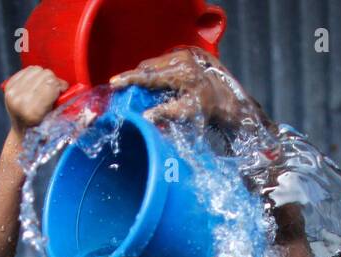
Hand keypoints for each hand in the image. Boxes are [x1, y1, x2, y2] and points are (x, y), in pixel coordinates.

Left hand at [4, 66, 67, 134]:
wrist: (21, 132)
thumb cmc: (42, 128)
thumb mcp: (55, 119)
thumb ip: (60, 101)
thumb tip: (63, 84)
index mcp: (33, 112)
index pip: (51, 84)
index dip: (61, 86)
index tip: (62, 91)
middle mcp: (20, 100)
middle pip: (45, 75)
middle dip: (53, 81)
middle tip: (55, 91)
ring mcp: (12, 92)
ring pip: (37, 70)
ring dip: (43, 77)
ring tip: (44, 88)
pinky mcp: (9, 86)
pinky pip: (27, 69)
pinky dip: (34, 75)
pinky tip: (35, 84)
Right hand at [109, 48, 260, 128]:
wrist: (225, 99)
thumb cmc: (208, 109)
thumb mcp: (186, 114)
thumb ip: (165, 114)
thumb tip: (145, 117)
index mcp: (181, 74)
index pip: (149, 76)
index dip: (129, 79)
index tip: (114, 83)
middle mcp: (181, 60)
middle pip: (148, 67)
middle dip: (135, 78)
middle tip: (123, 89)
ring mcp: (182, 55)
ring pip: (153, 64)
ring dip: (144, 75)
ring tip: (137, 89)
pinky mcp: (183, 55)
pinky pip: (160, 63)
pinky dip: (153, 73)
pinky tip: (152, 84)